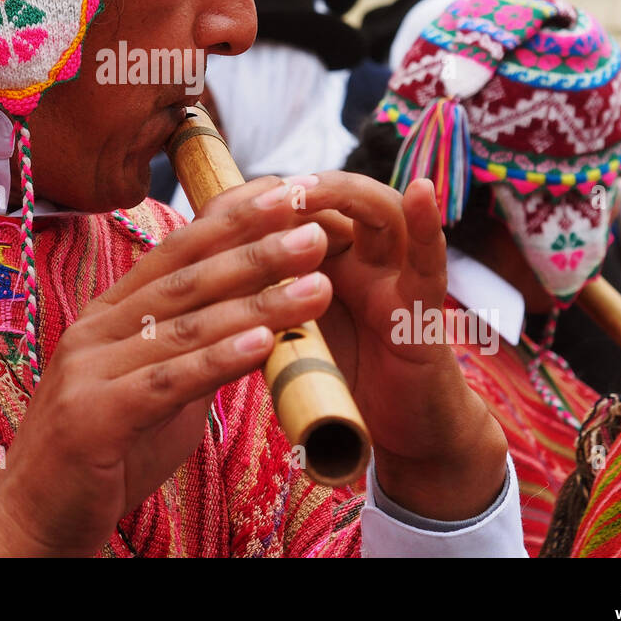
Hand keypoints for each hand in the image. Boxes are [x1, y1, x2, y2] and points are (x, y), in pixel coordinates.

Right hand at [0, 184, 337, 556]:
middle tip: (315, 228)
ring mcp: (90, 369)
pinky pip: (166, 382)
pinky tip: (261, 341)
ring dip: (256, 301)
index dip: (232, 219)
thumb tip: (255, 318)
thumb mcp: (158, 389)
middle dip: (255, 248)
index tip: (289, 194)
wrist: (34, 518)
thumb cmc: (104, 452)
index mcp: (112, 313)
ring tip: (315, 284)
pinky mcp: (94, 416)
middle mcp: (98, 328)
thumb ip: (195, 350)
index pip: (178, 251)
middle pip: (186, 277)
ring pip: (184, 324)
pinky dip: (216, 359)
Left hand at [199, 173, 507, 521]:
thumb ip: (262, 301)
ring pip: (381, 213)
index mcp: (330, 261)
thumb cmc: (341, 378)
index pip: (303, 209)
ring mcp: (396, 278)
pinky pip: (427, 263)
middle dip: (304, 188)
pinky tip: (419, 190)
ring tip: (307, 188)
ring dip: (345, 193)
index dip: (269, 199)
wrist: (394, 432)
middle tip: (268, 189)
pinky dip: (426, 226)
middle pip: (341, 198)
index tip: (230, 201)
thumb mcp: (290, 333)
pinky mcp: (422, 310)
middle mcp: (366, 258)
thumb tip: (193, 282)